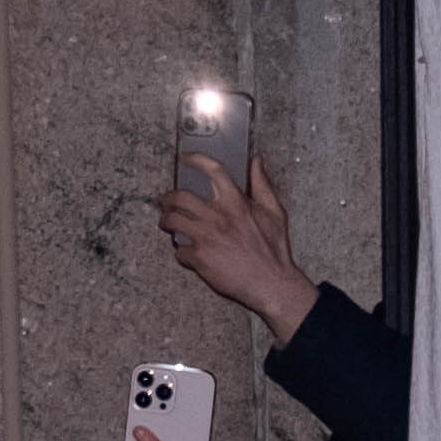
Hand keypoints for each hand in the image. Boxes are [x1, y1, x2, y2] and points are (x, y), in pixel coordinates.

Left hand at [161, 152, 322, 341]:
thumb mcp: (274, 212)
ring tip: (168, 224)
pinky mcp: (200, 258)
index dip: (195, 159)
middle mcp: (218, 216)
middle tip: (166, 202)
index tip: (184, 158)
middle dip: (168, 198)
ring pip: (172, 221)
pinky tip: (187, 254)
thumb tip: (256, 162)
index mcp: (236, 202)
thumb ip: (262, 185)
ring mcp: (207, 237)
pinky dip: (181, 252)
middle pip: (180, 197)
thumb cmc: (274, 249)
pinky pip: (179, 251)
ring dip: (166, 222)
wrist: (270, 282)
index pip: (213, 171)